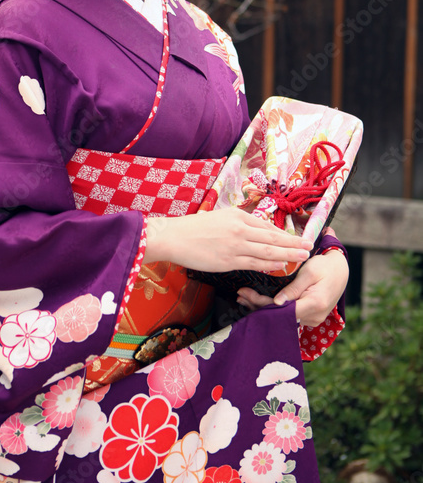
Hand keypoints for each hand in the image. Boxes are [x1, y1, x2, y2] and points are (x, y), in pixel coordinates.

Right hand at [143, 210, 312, 272]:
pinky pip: (254, 263)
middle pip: (272, 237)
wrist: (174, 236)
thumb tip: (253, 232)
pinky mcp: (228, 261)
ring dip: (288, 254)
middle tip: (309, 246)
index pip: (266, 226)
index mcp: (237, 216)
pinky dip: (269, 264)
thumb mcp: (219, 218)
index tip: (296, 237)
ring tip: (303, 256)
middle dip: (293, 243)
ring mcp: (235, 245)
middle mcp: (240, 229)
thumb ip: (237, 224)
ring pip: (267, 250)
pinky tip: (280, 265)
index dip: (283, 233)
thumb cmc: (193, 228)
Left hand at [236, 250, 348, 326]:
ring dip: (264, 307)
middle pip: (280, 315)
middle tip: (240, 294)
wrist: (341, 270)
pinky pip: (288, 314)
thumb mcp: (310, 272)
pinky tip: (259, 302)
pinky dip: (274, 308)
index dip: (262, 304)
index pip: (282, 310)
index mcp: (314, 304)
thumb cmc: (325, 266)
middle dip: (258, 305)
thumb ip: (294, 288)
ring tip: (244, 298)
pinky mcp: (310, 316)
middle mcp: (314, 316)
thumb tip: (277, 303)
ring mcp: (312, 318)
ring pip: (283, 316)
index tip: (245, 293)